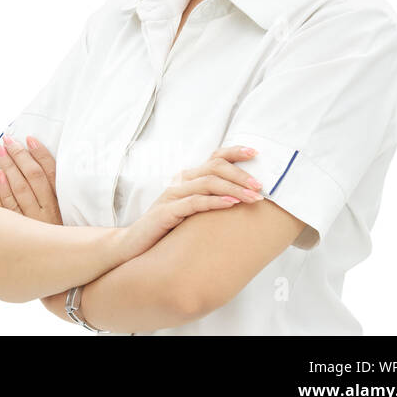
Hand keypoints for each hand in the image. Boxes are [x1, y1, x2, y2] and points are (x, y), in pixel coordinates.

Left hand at [0, 135, 61, 224]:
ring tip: (1, 151)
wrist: (59, 265)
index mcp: (63, 203)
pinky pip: (11, 208)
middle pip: (34, 176)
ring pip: (21, 189)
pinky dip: (5, 190)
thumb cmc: (59, 233)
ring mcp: (36, 222)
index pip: (52, 172)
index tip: (30, 138)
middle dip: (20, 155)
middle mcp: (51, 211)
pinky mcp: (22, 232)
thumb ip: (55, 190)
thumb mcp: (65, 212)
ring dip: (9, 167)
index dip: (41, 153)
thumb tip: (42, 162)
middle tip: (9, 140)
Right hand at [116, 145, 263, 261]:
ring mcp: (172, 195)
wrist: (135, 245)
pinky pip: (194, 203)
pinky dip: (215, 201)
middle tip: (261, 186)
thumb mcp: (191, 211)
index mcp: (187, 179)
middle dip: (240, 174)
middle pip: (214, 167)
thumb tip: (244, 200)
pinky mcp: (167, 212)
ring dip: (234, 188)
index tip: (255, 152)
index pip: (213, 158)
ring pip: (207, 183)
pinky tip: (231, 203)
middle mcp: (180, 182)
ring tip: (253, 197)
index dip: (234, 152)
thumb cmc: (168, 229)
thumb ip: (210, 201)